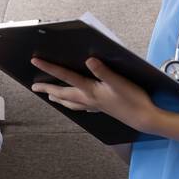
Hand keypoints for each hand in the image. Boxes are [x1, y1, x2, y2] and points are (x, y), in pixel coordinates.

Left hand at [30, 56, 160, 134]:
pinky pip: (81, 107)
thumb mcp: (119, 82)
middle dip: (47, 88)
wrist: (144, 118)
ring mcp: (94, 106)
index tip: (35, 62)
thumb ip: (103, 71)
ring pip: (71, 102)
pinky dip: (74, 105)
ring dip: (59, 98)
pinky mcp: (101, 108)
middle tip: (34, 87)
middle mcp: (88, 99)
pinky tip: (76, 105)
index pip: (65, 77)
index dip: (49, 68)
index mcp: (90, 90)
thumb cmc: (133, 100)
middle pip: (63, 93)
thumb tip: (89, 60)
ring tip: (50, 97)